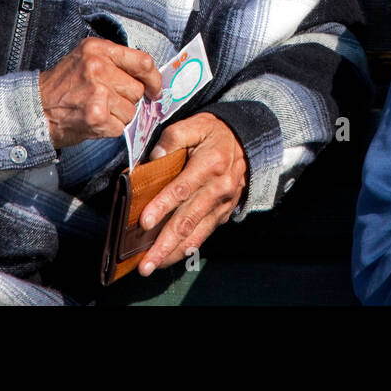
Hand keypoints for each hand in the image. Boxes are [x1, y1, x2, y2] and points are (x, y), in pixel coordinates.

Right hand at [38, 37, 163, 149]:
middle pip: (137, 89)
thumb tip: (149, 78)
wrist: (35, 109)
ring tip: (98, 110)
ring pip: (131, 110)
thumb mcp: (86, 59)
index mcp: (99, 49)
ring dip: (118, 116)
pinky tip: (94, 121)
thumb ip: (116, 62)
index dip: (153, 78)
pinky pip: (120, 126)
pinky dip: (110, 129)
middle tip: (107, 100)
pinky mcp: (96, 115)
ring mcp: (98, 92)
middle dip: (128, 100)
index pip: (143, 61)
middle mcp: (98, 67)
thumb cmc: (64, 86)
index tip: (154, 88)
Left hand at [135, 112, 247, 275]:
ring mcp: (222, 204)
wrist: (245, 142)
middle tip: (144, 264)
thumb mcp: (197, 124)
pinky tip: (169, 258)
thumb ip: (174, 137)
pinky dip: (186, 249)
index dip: (163, 206)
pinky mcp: (222, 214)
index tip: (144, 222)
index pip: (183, 189)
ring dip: (172, 253)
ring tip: (151, 267)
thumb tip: (155, 156)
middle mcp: (218, 189)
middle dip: (164, 244)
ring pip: (195, 233)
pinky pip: (203, 234)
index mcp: (210, 164)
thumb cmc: (214, 133)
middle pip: (187, 220)